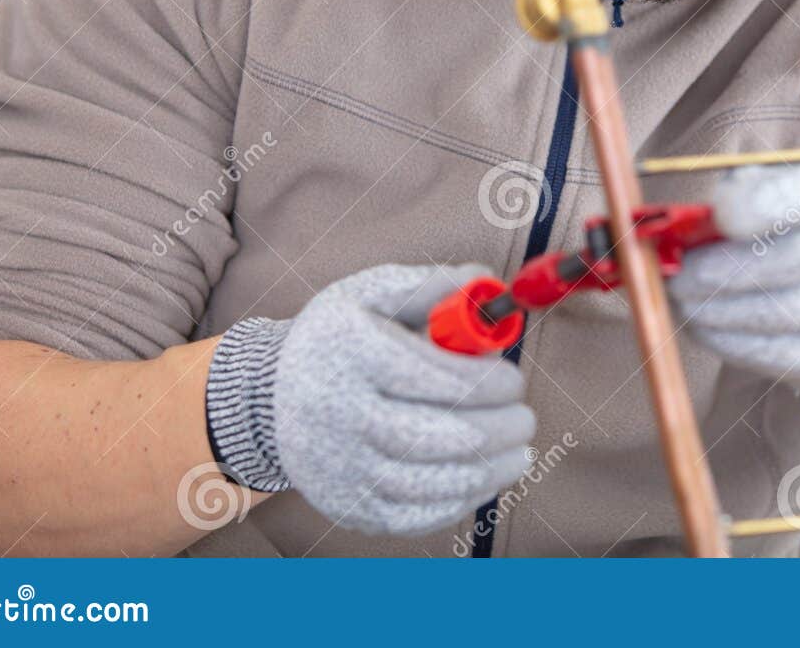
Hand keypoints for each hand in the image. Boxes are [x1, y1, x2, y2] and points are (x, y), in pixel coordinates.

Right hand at [205, 263, 534, 536]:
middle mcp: (338, 414)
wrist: (273, 394)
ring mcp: (339, 467)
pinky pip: (414, 516)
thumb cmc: (343, 336)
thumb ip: (431, 286)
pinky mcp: (346, 506)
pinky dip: (458, 501)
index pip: (435, 378)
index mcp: (351, 352)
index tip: (515, 381)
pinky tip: (482, 479)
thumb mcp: (374, 294)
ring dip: (489, 471)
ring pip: (430, 482)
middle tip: (526, 421)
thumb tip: (488, 284)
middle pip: (437, 437)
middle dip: (498, 430)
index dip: (488, 384)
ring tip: (519, 454)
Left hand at [671, 162, 799, 415]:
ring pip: (782, 314)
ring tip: (683, 298)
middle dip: (725, 267)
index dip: (762, 203)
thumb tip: (691, 219)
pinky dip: (730, 342)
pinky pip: (779, 356)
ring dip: (718, 309)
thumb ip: (754, 192)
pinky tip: (703, 327)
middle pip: (795, 260)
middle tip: (680, 272)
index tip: (718, 212)